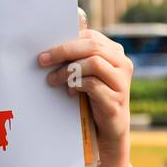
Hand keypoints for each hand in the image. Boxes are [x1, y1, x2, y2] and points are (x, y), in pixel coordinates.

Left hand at [38, 19, 132, 152]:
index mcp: (115, 52)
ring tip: (53, 79)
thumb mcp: (86, 74)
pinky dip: (76, 85)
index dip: (67, 41)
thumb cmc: (93, 97)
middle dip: (64, 51)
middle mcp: (123, 63)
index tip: (46, 50)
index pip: (90, 36)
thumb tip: (50, 47)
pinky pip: (93, 84)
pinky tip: (69, 92)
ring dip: (68, 70)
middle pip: (92, 46)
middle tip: (43, 60)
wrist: (108, 129)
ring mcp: (121, 82)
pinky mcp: (116, 99)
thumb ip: (77, 58)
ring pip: (93, 63)